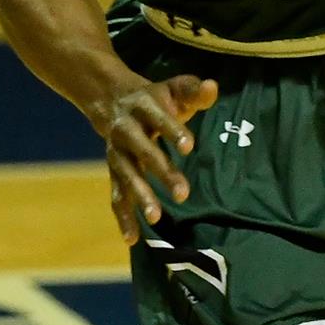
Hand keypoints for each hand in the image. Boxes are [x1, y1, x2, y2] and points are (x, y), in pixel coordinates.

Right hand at [95, 73, 218, 239]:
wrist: (112, 100)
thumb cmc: (156, 98)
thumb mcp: (173, 89)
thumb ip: (193, 90)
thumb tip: (212, 86)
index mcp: (143, 108)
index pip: (159, 119)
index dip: (174, 131)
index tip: (190, 146)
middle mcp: (126, 131)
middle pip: (143, 152)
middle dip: (162, 172)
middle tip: (183, 194)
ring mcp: (117, 154)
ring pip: (126, 177)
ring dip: (140, 197)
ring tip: (156, 217)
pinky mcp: (115, 171)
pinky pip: (116, 196)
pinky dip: (122, 217)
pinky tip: (132, 238)